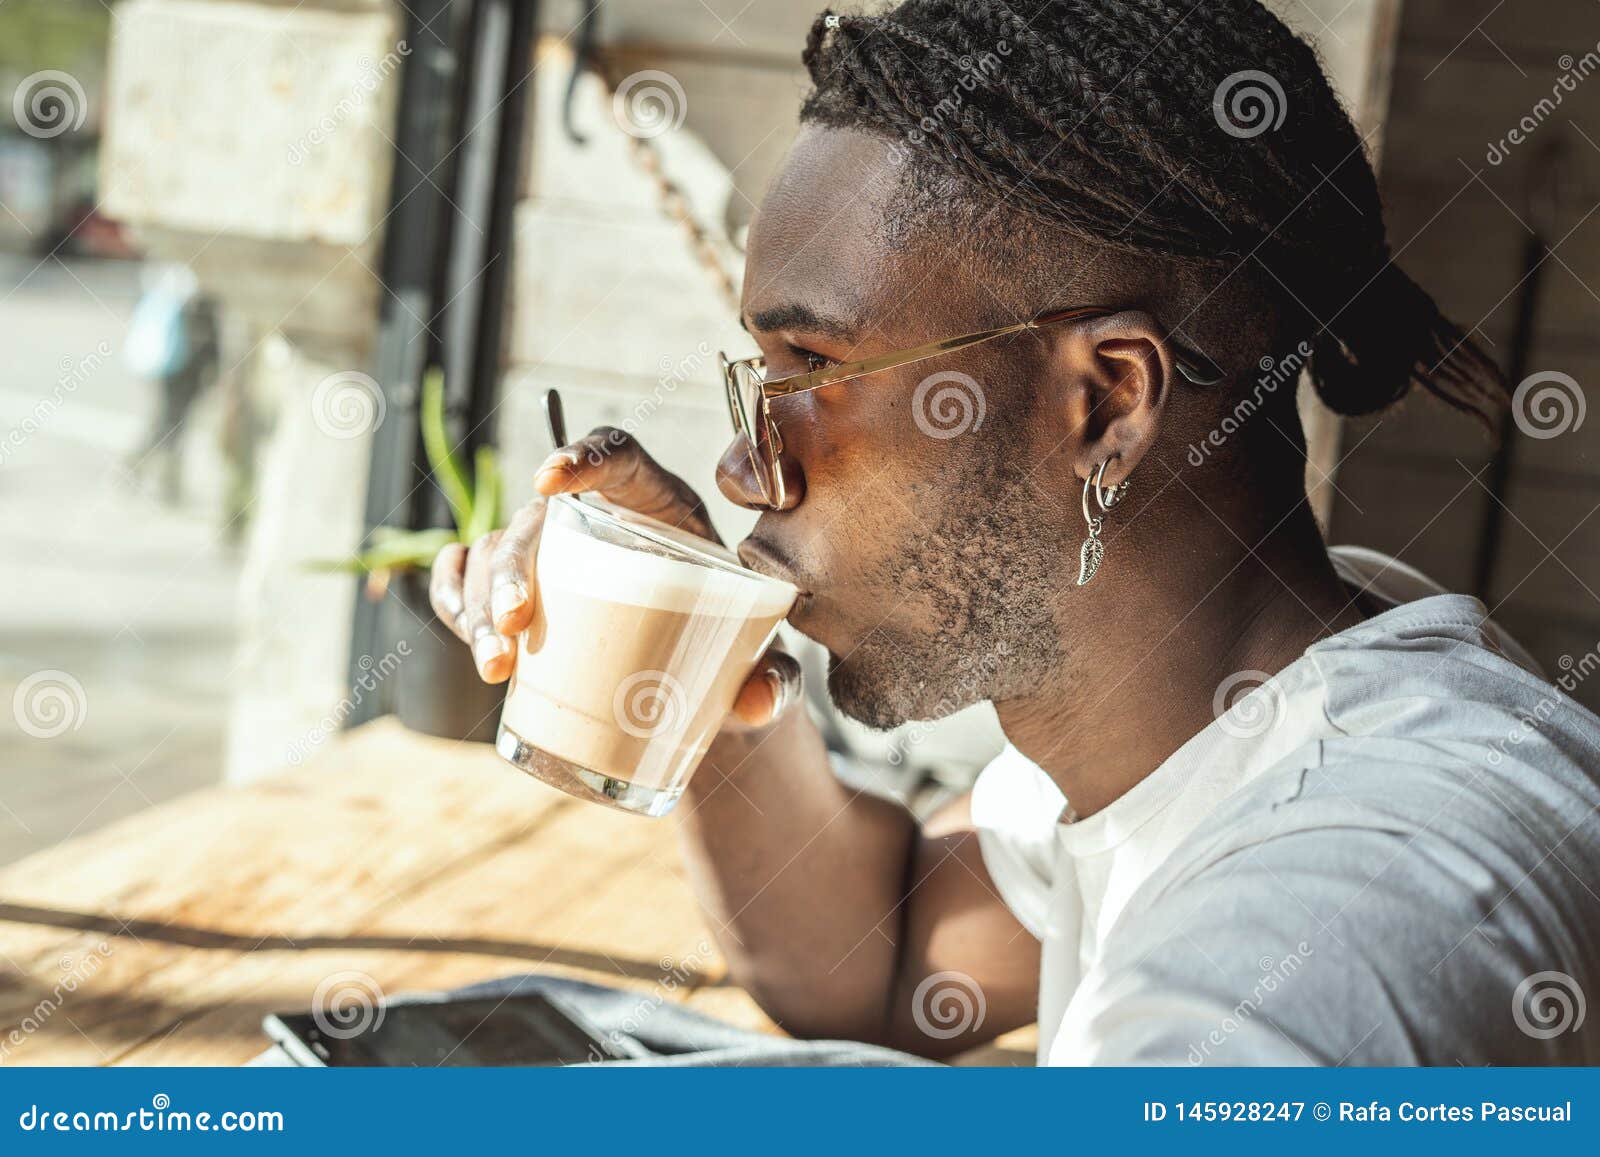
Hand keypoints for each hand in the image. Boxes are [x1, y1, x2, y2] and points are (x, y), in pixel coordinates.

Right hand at [427, 427, 800, 729]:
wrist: (700, 684)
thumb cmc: (734, 651)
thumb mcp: (760, 663)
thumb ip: (774, 680)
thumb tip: (759, 705)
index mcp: (662, 509)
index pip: (620, 454)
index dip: (584, 454)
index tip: (550, 483)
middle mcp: (598, 521)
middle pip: (539, 521)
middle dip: (512, 569)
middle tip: (512, 627)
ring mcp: (551, 554)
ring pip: (492, 552)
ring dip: (477, 604)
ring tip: (496, 666)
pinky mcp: (519, 590)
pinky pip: (462, 576)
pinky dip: (450, 597)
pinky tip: (462, 632)